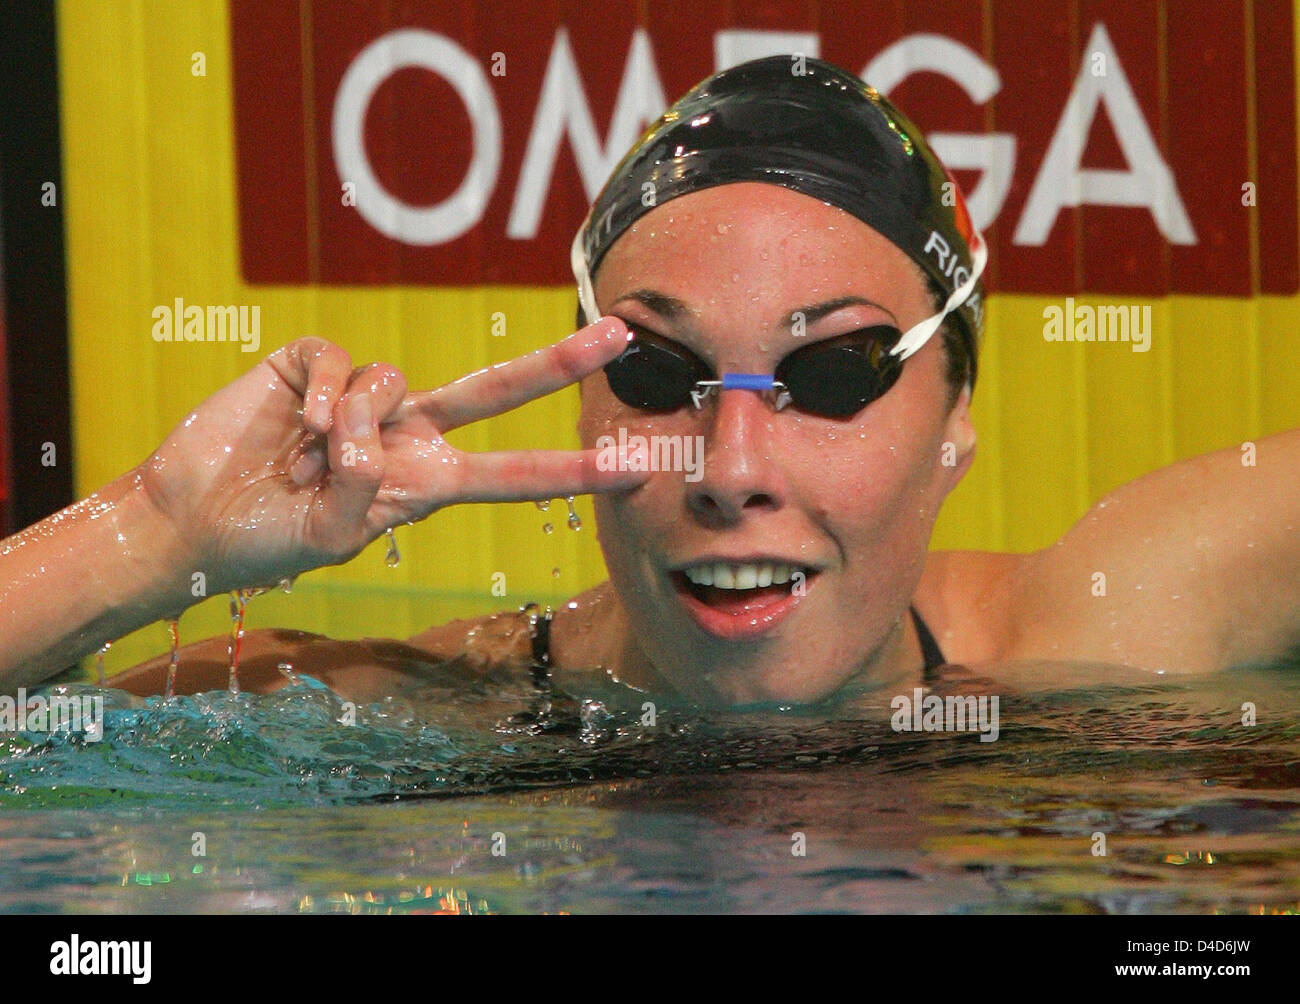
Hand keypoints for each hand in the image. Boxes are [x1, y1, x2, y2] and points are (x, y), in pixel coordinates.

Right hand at [137, 318, 643, 592]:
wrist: (192, 520)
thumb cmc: (268, 538)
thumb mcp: (334, 537)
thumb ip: (371, 491)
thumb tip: (373, 428)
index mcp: (425, 481)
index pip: (512, 473)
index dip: (571, 470)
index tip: (632, 467)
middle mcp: (407, 431)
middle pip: (495, 391)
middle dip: (559, 363)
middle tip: (621, 335)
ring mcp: (363, 395)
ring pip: (396, 383)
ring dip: (350, 433)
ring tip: (305, 464)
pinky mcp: (314, 364)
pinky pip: (340, 363)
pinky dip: (321, 399)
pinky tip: (294, 429)